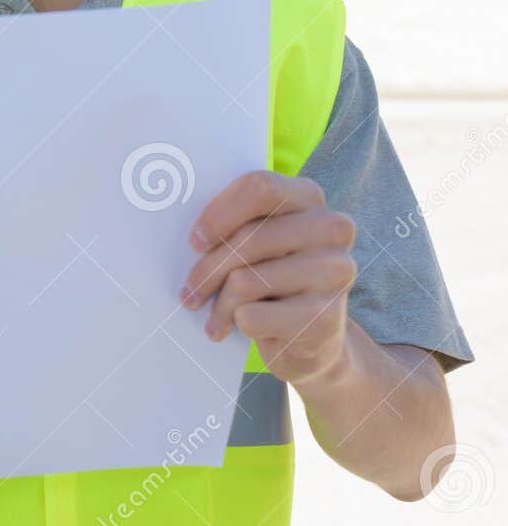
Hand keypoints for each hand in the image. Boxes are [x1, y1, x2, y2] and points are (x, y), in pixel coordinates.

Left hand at [181, 170, 357, 385]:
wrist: (314, 337)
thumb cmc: (272, 280)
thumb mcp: (258, 244)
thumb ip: (235, 226)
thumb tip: (190, 235)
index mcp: (309, 198)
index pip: (260, 188)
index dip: (219, 214)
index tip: (194, 242)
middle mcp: (332, 229)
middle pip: (249, 238)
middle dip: (208, 269)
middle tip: (188, 292)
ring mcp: (336, 272)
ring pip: (246, 280)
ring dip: (218, 304)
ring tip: (212, 318)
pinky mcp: (327, 316)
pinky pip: (254, 316)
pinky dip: (236, 323)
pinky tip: (237, 329)